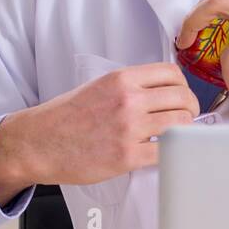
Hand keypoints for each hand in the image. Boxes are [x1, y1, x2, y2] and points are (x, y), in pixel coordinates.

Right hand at [0, 62, 199, 198]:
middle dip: (190, 109)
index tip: (181, 96)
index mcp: (121, 79)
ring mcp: (128, 128)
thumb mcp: (98, 87)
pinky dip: (171, 153)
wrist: (39, 142)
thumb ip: (130, 87)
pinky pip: (166, 152)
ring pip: (180, 124)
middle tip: (185, 118)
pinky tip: (163, 153)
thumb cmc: (66, 116)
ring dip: (185, 131)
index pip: (172, 73)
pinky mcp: (127, 156)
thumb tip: (163, 92)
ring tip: (177, 136)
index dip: (183, 85)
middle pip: (182, 98)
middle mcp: (128, 100)